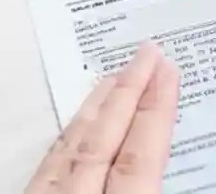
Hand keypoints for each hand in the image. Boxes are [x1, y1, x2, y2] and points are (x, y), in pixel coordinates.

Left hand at [26, 42, 179, 193]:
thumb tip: (161, 149)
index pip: (140, 156)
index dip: (155, 111)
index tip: (167, 69)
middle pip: (104, 138)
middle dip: (129, 92)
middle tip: (147, 52)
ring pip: (72, 145)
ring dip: (97, 107)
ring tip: (115, 76)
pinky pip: (48, 164)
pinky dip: (67, 139)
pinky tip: (74, 127)